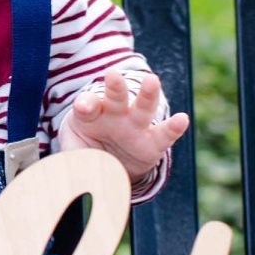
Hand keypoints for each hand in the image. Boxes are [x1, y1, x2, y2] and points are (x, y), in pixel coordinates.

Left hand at [58, 68, 188, 184]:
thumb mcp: (74, 152)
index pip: (87, 106)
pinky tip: (182, 119)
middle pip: (115, 98)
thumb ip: (73, 160)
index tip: (83, 106)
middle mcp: (114, 115)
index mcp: (91, 114)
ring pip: (142, 108)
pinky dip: (174, 127)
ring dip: (147, 94)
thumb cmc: (87, 149)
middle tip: (113, 75)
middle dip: (115, 87)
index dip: (86, 104)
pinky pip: (164, 134)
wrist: (109, 162)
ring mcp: (135, 126)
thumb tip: (73, 180)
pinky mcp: (153, 142)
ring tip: (152, 81)